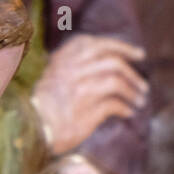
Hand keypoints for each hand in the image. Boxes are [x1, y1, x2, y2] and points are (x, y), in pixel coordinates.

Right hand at [32, 34, 146, 154]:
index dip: (122, 48)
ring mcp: (81, 88)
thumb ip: (75, 67)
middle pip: (113, 61)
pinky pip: (115, 104)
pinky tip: (129, 113)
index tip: (138, 54)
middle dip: (133, 73)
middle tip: (144, 85)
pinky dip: (125, 108)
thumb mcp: (54, 77)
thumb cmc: (42, 106)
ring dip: (133, 91)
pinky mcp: (88, 110)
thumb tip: (107, 65)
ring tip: (140, 101)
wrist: (30, 129)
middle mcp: (73, 69)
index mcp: (64, 58)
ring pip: (117, 81)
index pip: (99, 44)